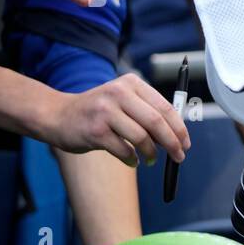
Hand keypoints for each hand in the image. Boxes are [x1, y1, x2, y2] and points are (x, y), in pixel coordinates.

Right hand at [40, 72, 190, 166]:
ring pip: (141, 137)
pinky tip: (133, 161)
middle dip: (172, 143)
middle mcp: (118, 93)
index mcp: (131, 83)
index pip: (164, 106)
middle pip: (156, 122)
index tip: (185, 143)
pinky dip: (132, 160)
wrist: (58, 115)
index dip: (179, 128)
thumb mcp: (122, 101)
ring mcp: (105, 111)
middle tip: (178, 157)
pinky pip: (123, 150)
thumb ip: (147, 111)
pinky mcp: (95, 131)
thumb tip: (177, 134)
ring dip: (152, 153)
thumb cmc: (98, 112)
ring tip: (152, 159)